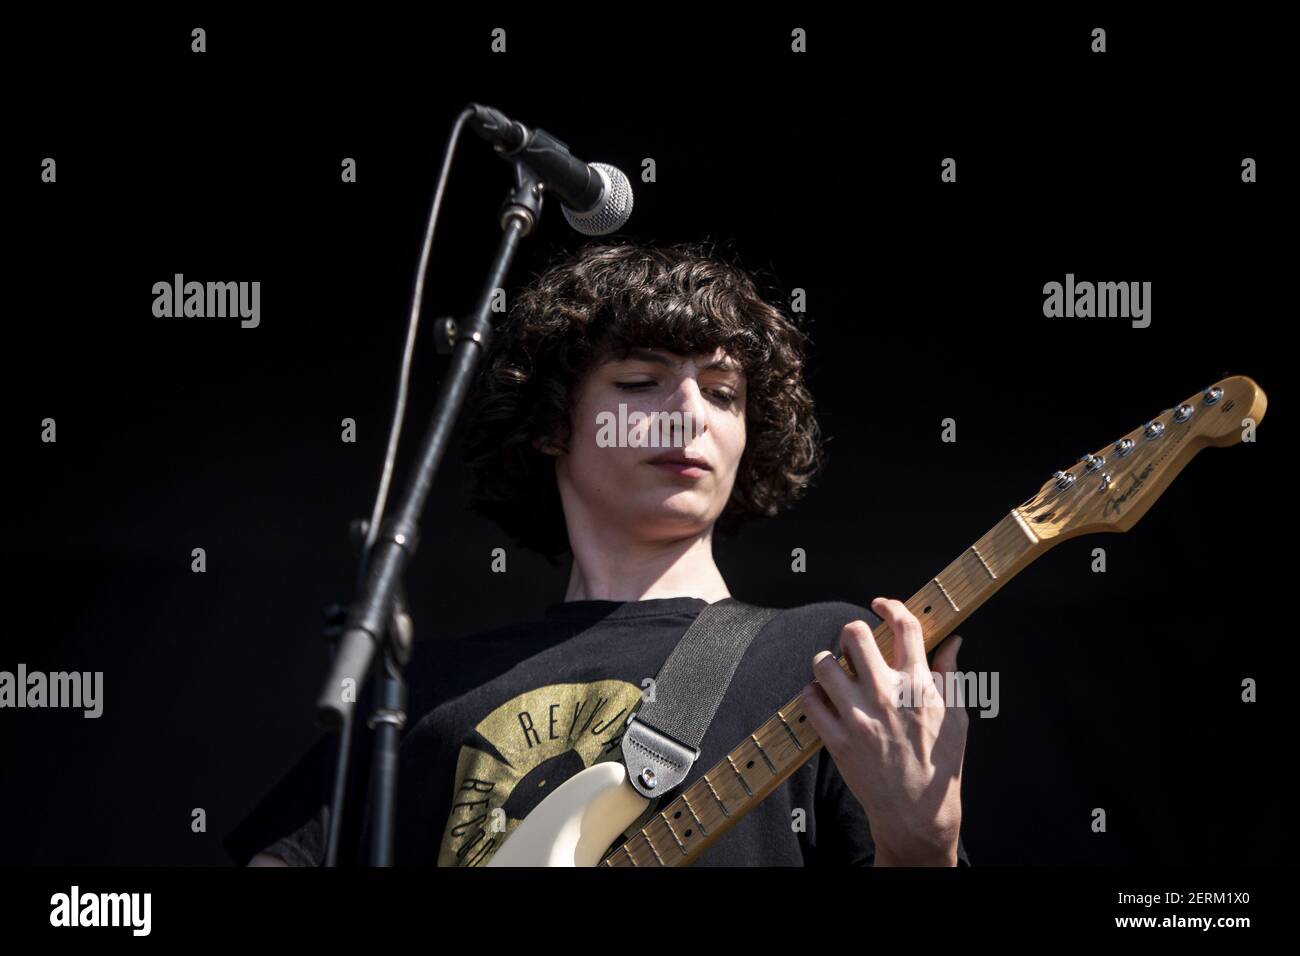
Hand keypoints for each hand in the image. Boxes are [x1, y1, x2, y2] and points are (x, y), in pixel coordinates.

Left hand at [801, 597, 968, 865]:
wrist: (918, 813)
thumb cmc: (940, 763)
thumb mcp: (956, 715)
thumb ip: (950, 673)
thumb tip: (953, 640)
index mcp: (919, 685)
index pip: (904, 626)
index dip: (890, 606)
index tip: (880, 605)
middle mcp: (886, 696)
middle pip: (854, 635)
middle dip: (853, 632)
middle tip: (854, 645)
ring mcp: (858, 718)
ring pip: (824, 664)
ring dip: (828, 662)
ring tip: (836, 672)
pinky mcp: (836, 740)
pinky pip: (808, 700)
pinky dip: (812, 695)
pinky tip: (824, 699)